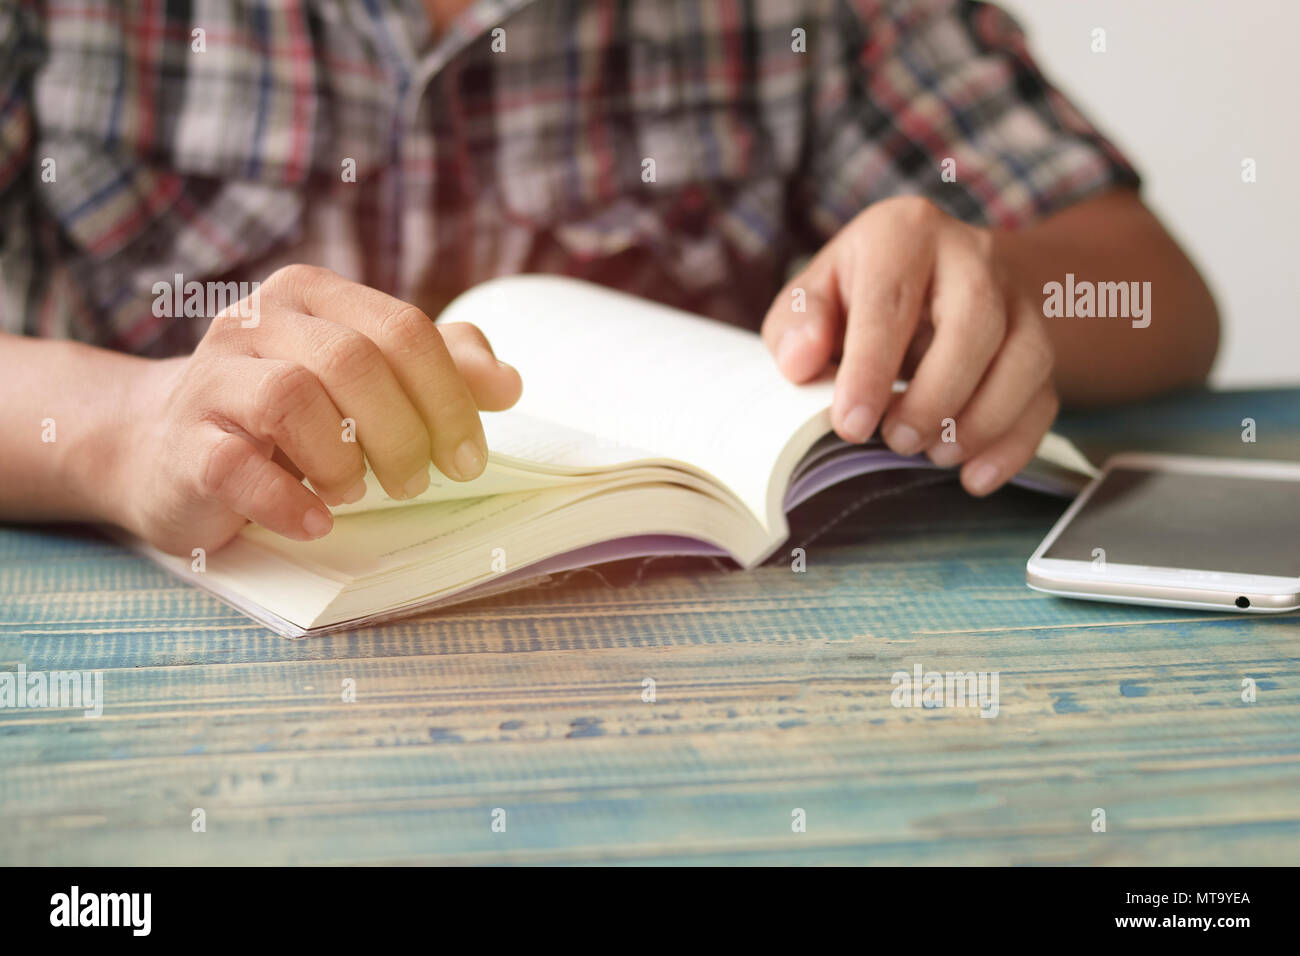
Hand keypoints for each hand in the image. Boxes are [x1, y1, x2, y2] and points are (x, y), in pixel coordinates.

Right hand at [114, 265, 521, 553]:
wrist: (166, 452)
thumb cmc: (289, 419)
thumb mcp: (368, 381)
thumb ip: (440, 368)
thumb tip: (508, 382)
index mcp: (313, 295)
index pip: (403, 330)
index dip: (450, 398)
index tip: (468, 459)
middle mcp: (256, 321)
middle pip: (355, 361)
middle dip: (403, 433)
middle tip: (415, 483)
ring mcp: (211, 380)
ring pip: (293, 398)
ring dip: (343, 460)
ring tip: (354, 491)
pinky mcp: (183, 445)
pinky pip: (238, 466)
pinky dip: (290, 502)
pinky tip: (317, 520)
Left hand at [762, 196, 1057, 495]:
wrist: (929, 279)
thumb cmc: (858, 294)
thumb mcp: (814, 295)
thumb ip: (798, 325)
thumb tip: (800, 363)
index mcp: (904, 233)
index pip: (892, 302)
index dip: (871, 370)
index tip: (850, 425)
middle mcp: (971, 256)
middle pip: (976, 323)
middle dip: (936, 395)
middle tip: (897, 441)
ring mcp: (1016, 298)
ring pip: (1025, 358)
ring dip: (981, 421)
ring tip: (934, 455)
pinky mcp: (1039, 342)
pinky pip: (1045, 395)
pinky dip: (1013, 444)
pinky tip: (975, 476)